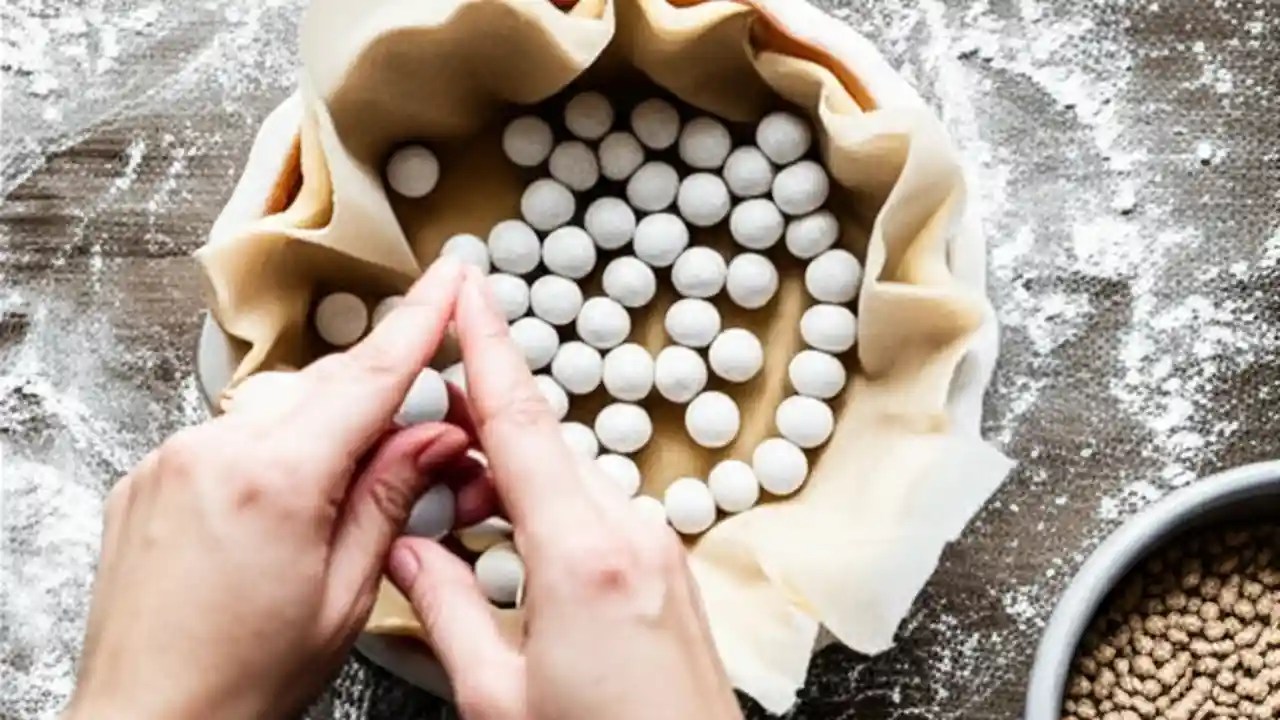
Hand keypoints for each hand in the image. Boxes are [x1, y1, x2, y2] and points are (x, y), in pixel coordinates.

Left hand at [67, 259, 496, 718]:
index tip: (451, 276)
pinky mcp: (148, 476)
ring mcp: (172, 460)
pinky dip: (272, 449)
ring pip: (278, 405)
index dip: (422, 319)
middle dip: (381, 394)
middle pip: (326, 385)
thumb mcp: (348, 594)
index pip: (370, 377)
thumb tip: (435, 433)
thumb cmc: (241, 681)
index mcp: (275, 481)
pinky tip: (287, 505)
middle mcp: (214, 452)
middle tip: (426, 436)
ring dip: (325, 427)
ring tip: (344, 497)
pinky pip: (231, 432)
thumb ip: (391, 497)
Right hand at [386, 268, 741, 719]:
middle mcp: (631, 536)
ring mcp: (660, 548)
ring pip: (569, 476)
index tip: (464, 287)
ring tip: (460, 519)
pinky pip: (598, 509)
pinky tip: (515, 544)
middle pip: (543, 443)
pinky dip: (548, 508)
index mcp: (581, 559)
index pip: (521, 423)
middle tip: (421, 438)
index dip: (484, 347)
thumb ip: (442, 609)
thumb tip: (405, 551)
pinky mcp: (670, 568)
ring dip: (511, 478)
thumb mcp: (496, 698)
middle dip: (478, 424)